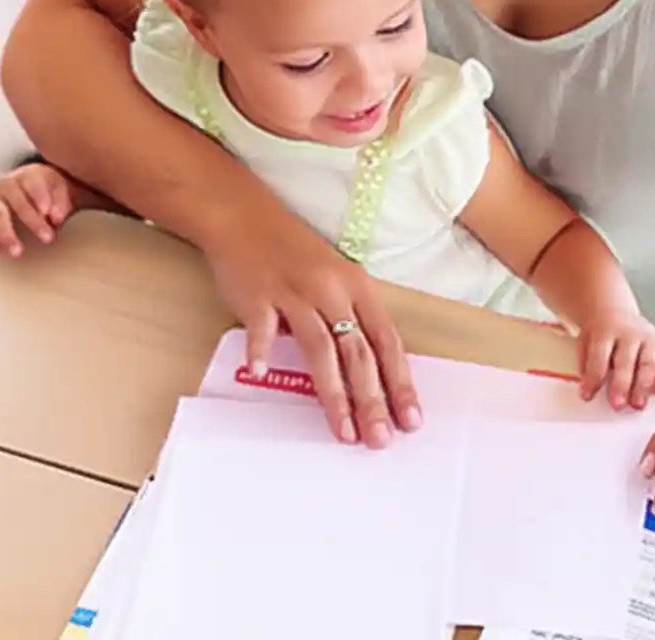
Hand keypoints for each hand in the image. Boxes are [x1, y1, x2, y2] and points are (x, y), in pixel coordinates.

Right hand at [0, 164, 74, 257]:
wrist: (31, 185)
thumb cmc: (49, 188)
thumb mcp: (60, 189)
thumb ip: (61, 201)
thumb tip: (56, 219)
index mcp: (27, 175)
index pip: (32, 184)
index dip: (39, 196)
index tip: (47, 211)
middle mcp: (6, 185)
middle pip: (16, 202)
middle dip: (32, 221)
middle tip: (48, 238)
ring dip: (7, 234)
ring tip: (17, 252)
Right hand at [201, 221, 420, 449]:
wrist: (244, 216)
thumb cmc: (293, 251)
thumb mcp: (336, 277)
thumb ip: (351, 318)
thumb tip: (369, 370)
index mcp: (357, 287)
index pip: (387, 342)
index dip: (400, 382)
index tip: (411, 420)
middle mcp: (331, 291)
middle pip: (358, 353)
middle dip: (372, 400)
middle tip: (381, 438)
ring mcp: (294, 293)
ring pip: (320, 348)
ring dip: (334, 393)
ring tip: (344, 431)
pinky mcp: (258, 295)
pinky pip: (261, 327)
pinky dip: (260, 349)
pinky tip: (261, 373)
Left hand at [577, 311, 654, 409]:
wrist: (614, 313)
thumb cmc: (600, 337)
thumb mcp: (585, 344)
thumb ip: (587, 366)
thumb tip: (589, 391)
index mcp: (605, 334)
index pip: (598, 356)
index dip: (593, 377)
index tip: (586, 396)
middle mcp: (629, 335)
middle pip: (625, 360)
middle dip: (621, 383)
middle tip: (617, 405)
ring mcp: (650, 339)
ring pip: (649, 363)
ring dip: (644, 385)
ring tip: (638, 405)